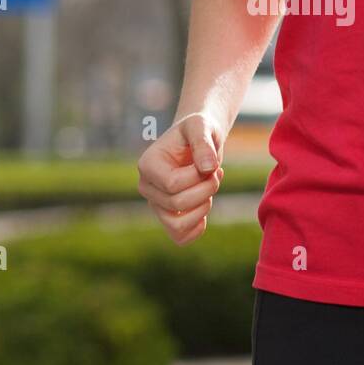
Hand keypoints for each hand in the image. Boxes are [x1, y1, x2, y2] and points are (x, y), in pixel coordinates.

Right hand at [136, 112, 223, 245]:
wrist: (199, 139)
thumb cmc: (198, 130)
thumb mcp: (202, 126)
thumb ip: (203, 143)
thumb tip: (208, 168)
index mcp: (147, 165)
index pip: (173, 185)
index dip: (198, 177)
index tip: (210, 163)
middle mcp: (146, 187)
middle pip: (177, 204)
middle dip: (206, 190)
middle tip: (217, 173)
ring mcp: (156, 204)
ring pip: (177, 225)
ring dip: (203, 208)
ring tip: (210, 188)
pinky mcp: (168, 216)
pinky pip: (179, 237)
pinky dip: (197, 228)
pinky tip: (206, 205)